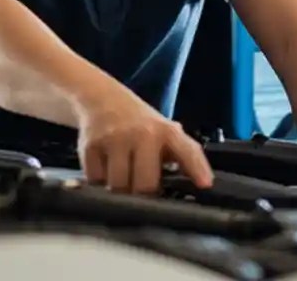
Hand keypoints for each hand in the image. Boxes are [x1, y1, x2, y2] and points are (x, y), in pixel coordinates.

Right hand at [75, 91, 213, 194]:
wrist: (102, 100)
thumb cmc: (141, 125)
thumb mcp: (166, 133)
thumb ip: (182, 156)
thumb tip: (200, 186)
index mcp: (168, 132)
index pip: (187, 151)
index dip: (197, 168)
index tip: (206, 185)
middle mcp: (143, 134)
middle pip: (145, 185)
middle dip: (143, 196)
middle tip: (142, 192)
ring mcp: (115, 139)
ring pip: (118, 187)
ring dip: (120, 192)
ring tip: (123, 180)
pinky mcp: (90, 146)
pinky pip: (95, 181)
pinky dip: (99, 183)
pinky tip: (105, 171)